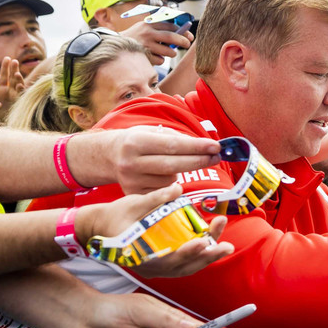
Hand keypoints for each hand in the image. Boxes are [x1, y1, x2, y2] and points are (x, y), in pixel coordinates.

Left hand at [0, 56, 24, 121]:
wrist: (3, 123)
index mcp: (1, 89)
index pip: (4, 75)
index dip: (5, 67)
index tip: (8, 58)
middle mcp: (10, 90)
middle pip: (13, 77)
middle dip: (14, 69)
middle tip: (15, 61)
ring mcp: (17, 96)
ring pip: (19, 84)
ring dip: (18, 79)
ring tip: (16, 74)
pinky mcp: (21, 102)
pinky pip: (22, 94)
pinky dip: (22, 90)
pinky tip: (20, 86)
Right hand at [69, 125, 221, 194]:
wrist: (110, 156)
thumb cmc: (139, 141)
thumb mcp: (152, 132)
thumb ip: (178, 138)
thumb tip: (207, 147)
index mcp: (136, 142)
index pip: (173, 145)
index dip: (197, 147)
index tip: (216, 146)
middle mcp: (131, 163)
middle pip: (174, 166)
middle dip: (199, 162)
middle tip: (217, 158)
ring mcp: (131, 181)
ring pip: (171, 180)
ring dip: (181, 173)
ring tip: (171, 163)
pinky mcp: (134, 195)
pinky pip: (164, 191)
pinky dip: (171, 184)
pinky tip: (162, 175)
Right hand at [76, 183, 233, 275]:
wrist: (96, 227)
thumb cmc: (113, 216)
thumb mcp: (131, 204)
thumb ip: (155, 198)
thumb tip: (177, 188)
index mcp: (141, 255)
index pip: (169, 259)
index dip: (188, 251)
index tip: (203, 241)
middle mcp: (150, 267)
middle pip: (184, 266)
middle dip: (208, 256)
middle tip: (228, 246)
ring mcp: (155, 268)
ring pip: (186, 267)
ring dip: (207, 257)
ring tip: (225, 245)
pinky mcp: (160, 265)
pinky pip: (183, 265)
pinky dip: (198, 257)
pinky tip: (211, 243)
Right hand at [121, 21, 193, 64]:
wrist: (116, 46)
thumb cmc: (135, 37)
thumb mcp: (144, 27)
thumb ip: (159, 28)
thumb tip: (180, 33)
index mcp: (149, 24)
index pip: (171, 26)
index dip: (183, 31)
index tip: (189, 35)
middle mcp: (148, 33)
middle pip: (172, 37)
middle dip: (183, 41)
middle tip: (187, 44)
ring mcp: (146, 45)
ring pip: (169, 51)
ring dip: (172, 53)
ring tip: (168, 52)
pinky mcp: (145, 56)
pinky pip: (161, 60)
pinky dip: (161, 60)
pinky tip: (154, 57)